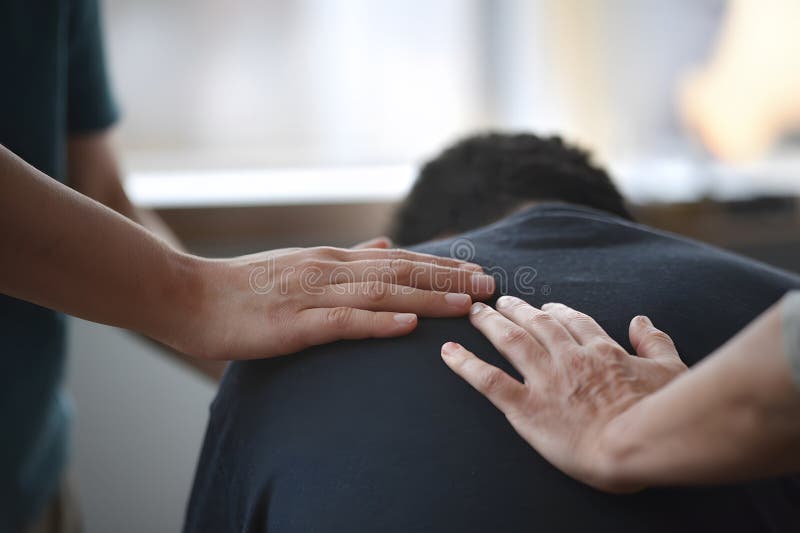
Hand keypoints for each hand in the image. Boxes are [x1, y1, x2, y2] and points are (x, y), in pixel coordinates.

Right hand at [171, 246, 493, 359]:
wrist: (190, 295)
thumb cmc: (247, 287)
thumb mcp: (303, 264)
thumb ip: (348, 258)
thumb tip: (387, 245)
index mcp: (334, 259)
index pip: (400, 260)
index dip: (442, 266)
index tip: (478, 272)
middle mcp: (330, 269)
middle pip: (401, 272)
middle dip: (449, 279)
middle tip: (491, 286)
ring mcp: (313, 294)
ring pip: (381, 293)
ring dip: (427, 297)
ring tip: (466, 304)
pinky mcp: (293, 323)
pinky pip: (342, 322)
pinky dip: (378, 323)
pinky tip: (408, 326)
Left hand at [440, 297, 686, 492]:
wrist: (638, 443)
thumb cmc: (660, 412)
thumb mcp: (671, 370)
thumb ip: (655, 343)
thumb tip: (642, 321)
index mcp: (602, 351)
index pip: (575, 322)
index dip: (558, 312)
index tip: (546, 306)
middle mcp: (569, 358)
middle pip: (538, 324)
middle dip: (517, 310)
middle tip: (499, 302)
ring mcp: (545, 380)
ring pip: (511, 341)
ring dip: (490, 324)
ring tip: (474, 313)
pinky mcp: (526, 406)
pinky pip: (488, 380)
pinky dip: (465, 364)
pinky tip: (448, 353)